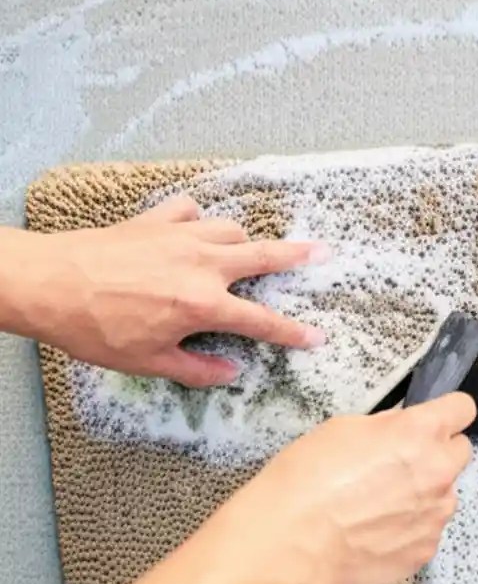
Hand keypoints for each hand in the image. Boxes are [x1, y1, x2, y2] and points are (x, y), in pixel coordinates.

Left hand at [5, 193, 327, 386]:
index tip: (316, 336)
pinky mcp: (155, 221)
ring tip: (245, 252)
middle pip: (264, 256)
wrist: (49, 283)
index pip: (261, 321)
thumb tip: (230, 373)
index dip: (293, 332)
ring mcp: (180, 237)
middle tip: (321, 252)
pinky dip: (198, 219)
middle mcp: (202, 265)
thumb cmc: (94, 328)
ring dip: (243, 242)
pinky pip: (190, 211)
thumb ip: (196, 368)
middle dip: (297, 256)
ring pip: (230, 230)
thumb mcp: (147, 362)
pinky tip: (193, 229)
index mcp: (203, 305)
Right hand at [231, 393, 475, 583]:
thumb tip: (402, 432)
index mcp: (420, 432)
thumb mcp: (344, 428)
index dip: (448, 413)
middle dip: (437, 455)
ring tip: (378, 508)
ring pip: (444, 496)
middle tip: (400, 466)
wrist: (292, 541)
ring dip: (424, 496)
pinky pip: (427, 532)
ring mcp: (436, 515)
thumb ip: (388, 427)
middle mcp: (439, 471)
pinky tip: (373, 534)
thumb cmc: (307, 477)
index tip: (434, 422)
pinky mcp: (425, 550)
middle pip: (460, 453)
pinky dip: (409, 531)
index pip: (463, 408)